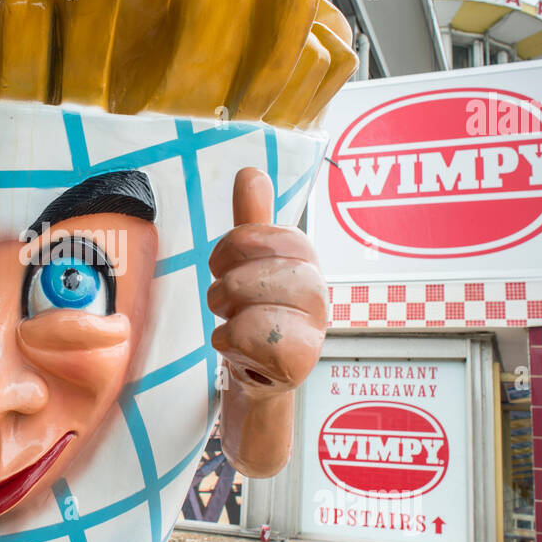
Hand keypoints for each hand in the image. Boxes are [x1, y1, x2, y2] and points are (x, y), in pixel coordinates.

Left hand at [208, 167, 327, 391]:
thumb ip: (252, 218)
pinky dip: (229, 345)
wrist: (263, 370)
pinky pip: (244, 340)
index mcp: (305, 256)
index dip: (230, 249)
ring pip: (244, 309)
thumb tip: (251, 171)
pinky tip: (244, 350)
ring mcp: (313, 327)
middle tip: (230, 302)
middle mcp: (317, 288)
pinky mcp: (299, 362)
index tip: (224, 264)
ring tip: (238, 325)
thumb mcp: (252, 261)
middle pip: (248, 276)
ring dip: (226, 318)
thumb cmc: (257, 308)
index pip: (259, 236)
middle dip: (224, 289)